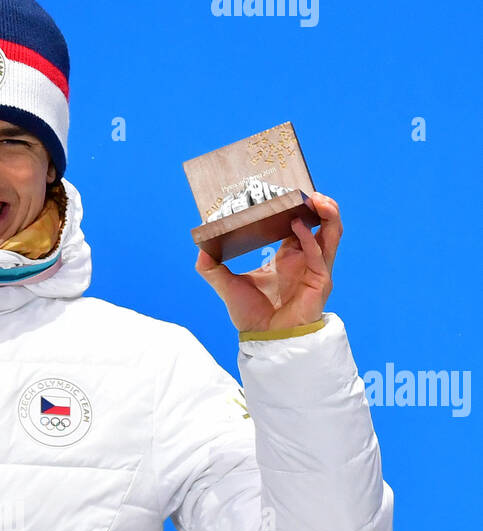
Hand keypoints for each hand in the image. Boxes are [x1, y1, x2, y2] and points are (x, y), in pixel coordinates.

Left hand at [194, 191, 341, 331]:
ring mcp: (316, 269)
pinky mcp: (320, 281)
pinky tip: (297, 225)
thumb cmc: (251, 315)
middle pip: (322, 224)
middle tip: (306, 190)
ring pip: (331, 234)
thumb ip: (213, 268)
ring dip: (326, 214)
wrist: (263, 340)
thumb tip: (199, 250)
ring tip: (315, 198)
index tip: (288, 191)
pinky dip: (308, 238)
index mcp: (289, 256)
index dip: (298, 206)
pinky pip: (319, 254)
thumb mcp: (227, 285)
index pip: (301, 224)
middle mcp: (306, 259)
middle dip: (320, 205)